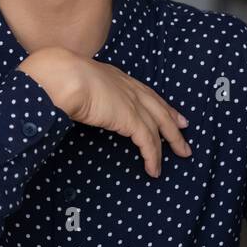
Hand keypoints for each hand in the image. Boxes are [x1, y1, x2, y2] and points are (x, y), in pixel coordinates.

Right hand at [18, 46, 190, 177]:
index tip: (171, 112)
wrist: (64, 77)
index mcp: (117, 78)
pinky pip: (148, 142)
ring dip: (170, 142)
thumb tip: (75, 100)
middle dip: (173, 121)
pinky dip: (153, 156)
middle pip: (159, 108)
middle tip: (184, 132)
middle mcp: (129, 88)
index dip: (159, 104)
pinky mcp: (131, 120)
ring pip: (159, 126)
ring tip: (180, 155)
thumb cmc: (62, 78)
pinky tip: (154, 169)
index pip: (145, 92)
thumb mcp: (76, 80)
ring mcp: (132, 103)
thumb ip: (83, 90)